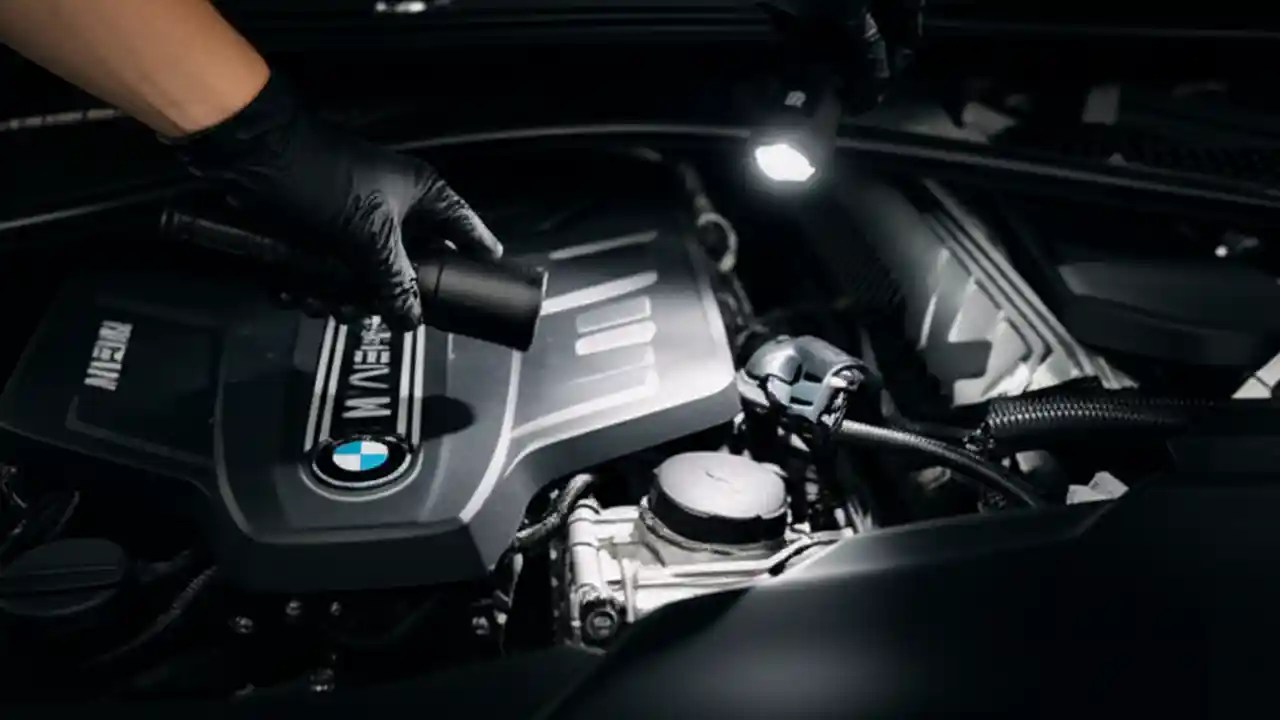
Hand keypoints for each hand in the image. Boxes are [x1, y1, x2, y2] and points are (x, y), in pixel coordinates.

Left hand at [168, 74, 501, 330]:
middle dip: (385, 295)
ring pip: (365, 274)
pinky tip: (294, 292)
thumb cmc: (321, 178)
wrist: (252, 156)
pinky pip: (328, 271)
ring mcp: (356, 219)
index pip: (464, 226)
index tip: (490, 275)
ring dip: (340, 297)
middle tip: (372, 311)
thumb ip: (397, 282)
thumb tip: (411, 318)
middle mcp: (393, 206)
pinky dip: (312, 286)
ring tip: (318, 302)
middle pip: (409, 264)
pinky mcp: (321, 232)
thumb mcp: (370, 236)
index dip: (478, 251)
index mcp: (420, 195)